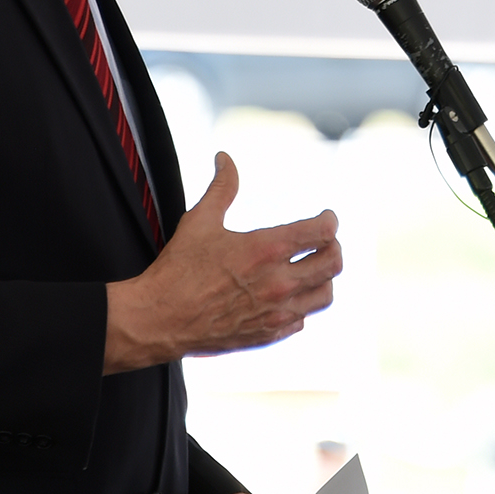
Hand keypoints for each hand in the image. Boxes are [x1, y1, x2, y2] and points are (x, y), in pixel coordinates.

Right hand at [104, 153, 341, 372]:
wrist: (161, 320)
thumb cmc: (178, 269)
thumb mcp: (200, 221)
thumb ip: (222, 187)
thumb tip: (225, 158)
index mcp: (266, 249)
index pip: (322, 231)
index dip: (329, 220)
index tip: (325, 217)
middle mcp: (279, 282)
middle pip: (334, 263)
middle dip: (334, 247)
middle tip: (324, 241)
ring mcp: (277, 312)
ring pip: (326, 294)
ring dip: (324, 278)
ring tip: (312, 268)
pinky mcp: (269, 335)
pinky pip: (303, 319)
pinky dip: (303, 305)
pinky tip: (290, 296)